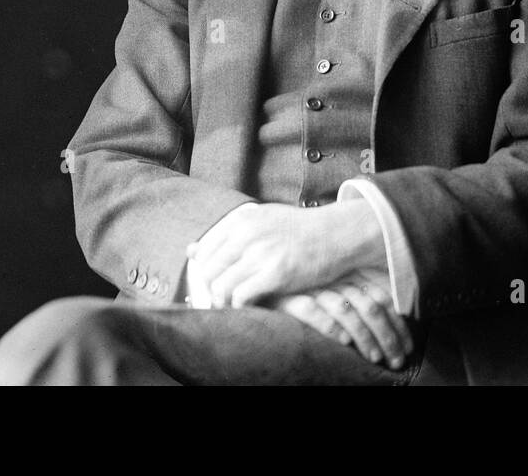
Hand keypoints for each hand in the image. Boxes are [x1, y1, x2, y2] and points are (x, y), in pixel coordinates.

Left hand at [186, 201, 383, 307]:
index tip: (212, 283)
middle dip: (211, 290)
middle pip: (208, 271)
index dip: (204, 272)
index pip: (204, 251)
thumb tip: (190, 251)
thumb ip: (228, 235)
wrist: (337, 233)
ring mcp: (262, 253)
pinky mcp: (276, 273)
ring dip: (224, 302)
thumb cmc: (300, 230)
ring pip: (221, 286)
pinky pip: (241, 297)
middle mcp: (248, 233)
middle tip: (220, 301)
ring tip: (234, 307)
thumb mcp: (263, 221)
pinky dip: (240, 307)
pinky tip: (250, 307)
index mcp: (242, 219)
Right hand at [273, 269, 413, 368]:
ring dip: (365, 336)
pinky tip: (343, 342)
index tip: (408, 347)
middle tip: (396, 361)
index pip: (382, 298)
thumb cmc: (304, 290)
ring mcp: (311, 286)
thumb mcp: (337, 289)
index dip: (398, 324)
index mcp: (349, 274)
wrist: (262, 281)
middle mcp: (333, 278)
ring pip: (347, 311)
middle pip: (370, 307)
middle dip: (388, 337)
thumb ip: (361, 299)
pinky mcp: (288, 298)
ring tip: (374, 358)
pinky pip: (312, 310)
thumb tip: (394, 323)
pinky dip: (330, 326)